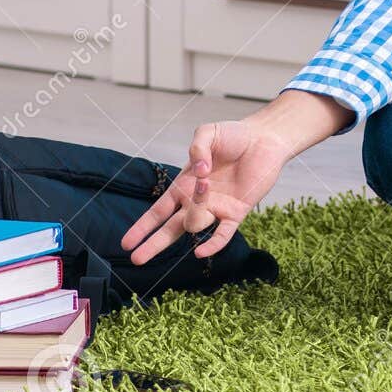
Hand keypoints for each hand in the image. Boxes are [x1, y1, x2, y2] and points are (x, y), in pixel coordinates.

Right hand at [120, 116, 296, 262]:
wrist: (265, 139)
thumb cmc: (234, 135)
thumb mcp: (207, 133)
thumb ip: (197, 147)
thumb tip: (198, 172)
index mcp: (184, 185)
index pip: (158, 211)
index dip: (142, 226)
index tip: (126, 243)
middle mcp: (197, 201)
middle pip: (170, 229)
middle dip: (153, 243)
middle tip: (136, 259)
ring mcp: (216, 208)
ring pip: (194, 224)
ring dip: (194, 210)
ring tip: (206, 182)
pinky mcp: (237, 212)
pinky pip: (222, 235)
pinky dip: (212, 245)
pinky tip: (200, 252)